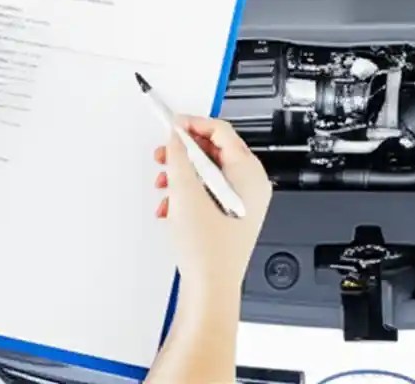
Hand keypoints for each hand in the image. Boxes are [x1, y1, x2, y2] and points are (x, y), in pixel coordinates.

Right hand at [153, 117, 272, 298]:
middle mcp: (250, 186)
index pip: (222, 132)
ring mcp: (242, 202)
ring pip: (208, 173)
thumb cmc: (209, 252)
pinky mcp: (230, 216)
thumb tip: (176, 138)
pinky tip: (170, 206)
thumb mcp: (186, 194)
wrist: (210, 290)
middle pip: (215, 152)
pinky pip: (208, 192)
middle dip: (184, 153)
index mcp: (249, 175)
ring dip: (182, 174)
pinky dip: (187, 193)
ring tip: (164, 185)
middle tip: (164, 154)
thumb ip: (179, 159)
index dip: (194, 124)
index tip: (172, 124)